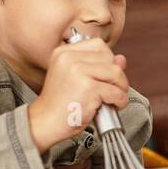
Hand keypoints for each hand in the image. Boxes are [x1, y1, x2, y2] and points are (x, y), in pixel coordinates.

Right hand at [28, 38, 129, 152]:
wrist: (46, 122)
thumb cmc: (61, 104)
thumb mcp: (77, 78)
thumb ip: (98, 66)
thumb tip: (122, 59)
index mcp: (64, 52)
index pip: (98, 45)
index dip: (108, 60)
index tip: (106, 75)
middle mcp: (69, 58)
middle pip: (109, 58)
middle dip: (117, 75)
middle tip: (113, 89)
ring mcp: (78, 71)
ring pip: (116, 72)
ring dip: (121, 87)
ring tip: (115, 98)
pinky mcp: (88, 88)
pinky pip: (116, 91)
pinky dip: (120, 101)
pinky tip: (113, 105)